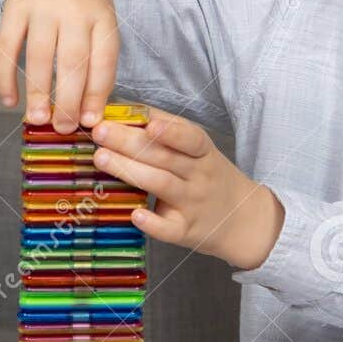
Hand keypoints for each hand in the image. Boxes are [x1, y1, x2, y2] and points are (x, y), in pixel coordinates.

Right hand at [0, 0, 118, 132]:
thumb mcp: (102, 17)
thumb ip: (97, 55)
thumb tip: (87, 107)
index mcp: (103, 17)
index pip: (104, 60)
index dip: (97, 93)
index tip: (91, 121)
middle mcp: (75, 11)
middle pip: (73, 61)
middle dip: (68, 99)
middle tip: (62, 128)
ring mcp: (44, 7)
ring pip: (40, 56)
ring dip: (37, 92)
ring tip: (38, 119)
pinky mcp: (15, 5)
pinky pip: (7, 45)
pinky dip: (5, 75)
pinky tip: (8, 99)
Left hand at [91, 108, 283, 269]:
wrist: (241, 219)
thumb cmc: (209, 177)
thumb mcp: (199, 150)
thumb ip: (167, 130)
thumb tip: (123, 110)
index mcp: (203, 153)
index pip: (190, 138)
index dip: (171, 131)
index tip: (149, 123)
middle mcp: (199, 177)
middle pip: (165, 158)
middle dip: (130, 144)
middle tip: (100, 133)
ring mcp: (192, 204)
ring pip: (162, 185)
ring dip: (130, 171)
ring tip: (101, 159)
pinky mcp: (186, 231)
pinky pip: (169, 228)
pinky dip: (152, 223)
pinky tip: (135, 214)